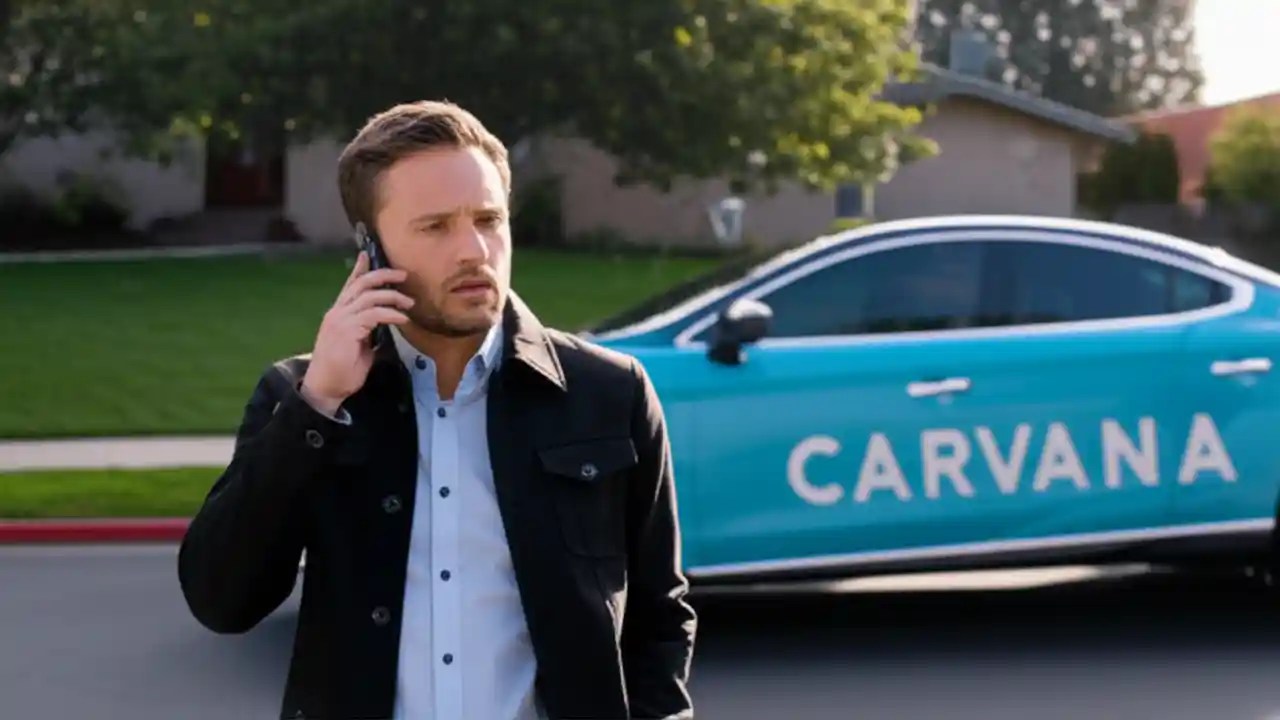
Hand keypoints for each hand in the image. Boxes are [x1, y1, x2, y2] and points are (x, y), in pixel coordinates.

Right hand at [300, 252, 413, 413]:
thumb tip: (383, 326)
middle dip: (383, 275)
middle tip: (403, 276)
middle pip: (361, 284)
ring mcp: (341, 319)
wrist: (326, 387)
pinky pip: (374, 314)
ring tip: (409, 303)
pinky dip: (391, 314)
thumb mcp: (359, 346)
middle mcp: (338, 312)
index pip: (349, 285)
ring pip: (369, 296)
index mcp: (338, 314)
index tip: (367, 255)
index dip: (359, 269)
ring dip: (393, 296)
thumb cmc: (342, 370)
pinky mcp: (347, 330)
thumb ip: (367, 331)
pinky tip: (403, 318)